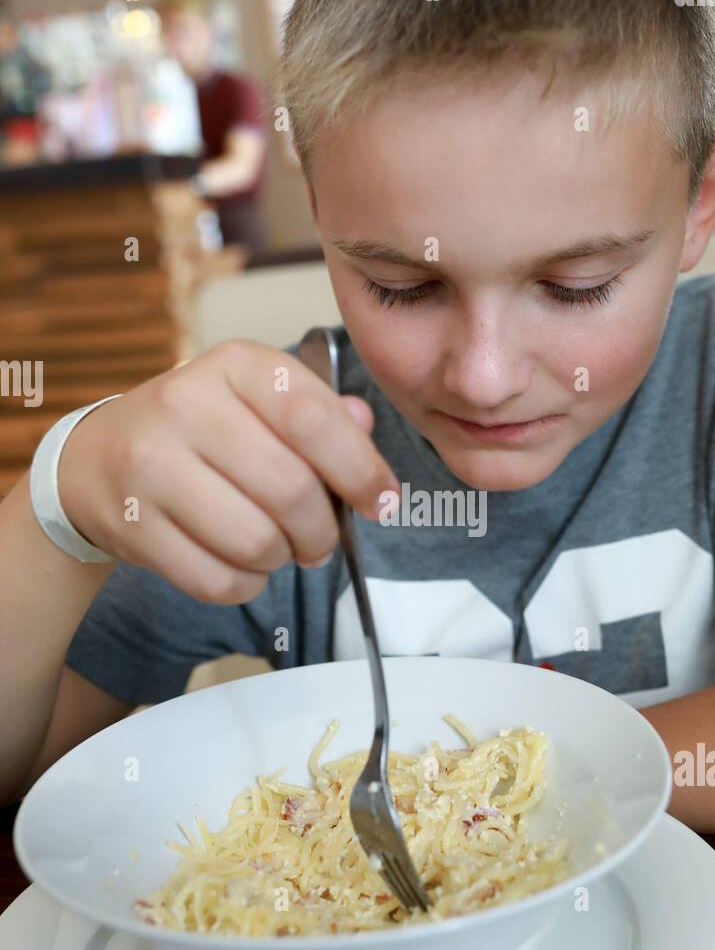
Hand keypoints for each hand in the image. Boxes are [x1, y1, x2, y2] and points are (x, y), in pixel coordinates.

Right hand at [57, 339, 398, 603]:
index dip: (361, 470)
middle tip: (321, 540)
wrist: (97, 458)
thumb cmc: (201, 431)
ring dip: (283, 559)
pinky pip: (215, 580)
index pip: (313, 419)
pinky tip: (242, 566)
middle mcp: (186, 405)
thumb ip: (319, 413)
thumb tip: (365, 427)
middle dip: (323, 531)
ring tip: (278, 549)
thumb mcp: (258, 401)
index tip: (382, 502)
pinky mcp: (132, 525)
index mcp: (234, 365)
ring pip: (255, 542)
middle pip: (291, 491)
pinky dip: (245, 584)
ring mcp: (152, 466)